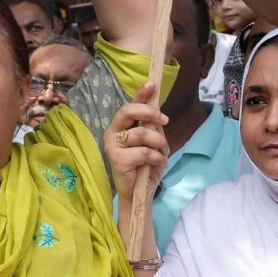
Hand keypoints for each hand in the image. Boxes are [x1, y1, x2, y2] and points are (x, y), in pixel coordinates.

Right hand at [103, 84, 168, 201]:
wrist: (140, 192)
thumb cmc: (146, 165)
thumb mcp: (154, 143)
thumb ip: (154, 127)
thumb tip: (159, 111)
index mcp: (122, 125)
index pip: (130, 105)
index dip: (140, 94)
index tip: (152, 85)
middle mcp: (113, 131)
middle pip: (128, 111)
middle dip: (149, 112)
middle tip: (164, 120)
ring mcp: (112, 145)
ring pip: (142, 133)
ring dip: (158, 143)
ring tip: (161, 152)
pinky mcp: (116, 159)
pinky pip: (143, 152)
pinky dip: (156, 157)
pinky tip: (156, 163)